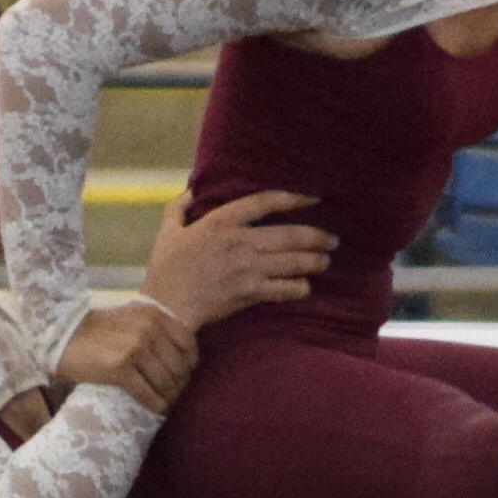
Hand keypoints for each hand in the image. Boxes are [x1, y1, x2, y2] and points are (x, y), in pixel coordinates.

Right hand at [51, 300, 197, 408]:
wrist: (61, 335)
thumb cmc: (96, 330)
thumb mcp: (131, 316)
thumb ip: (155, 327)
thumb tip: (181, 355)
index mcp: (153, 314)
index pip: (188, 342)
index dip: (189, 363)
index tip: (183, 374)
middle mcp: (148, 328)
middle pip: (179, 366)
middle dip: (179, 384)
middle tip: (172, 393)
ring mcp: (135, 348)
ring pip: (166, 382)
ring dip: (168, 397)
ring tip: (164, 402)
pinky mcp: (120, 368)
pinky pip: (148, 394)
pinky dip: (155, 404)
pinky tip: (155, 408)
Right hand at [140, 185, 327, 337]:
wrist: (166, 307)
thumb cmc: (164, 269)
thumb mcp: (167, 231)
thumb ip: (179, 207)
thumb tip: (190, 191)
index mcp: (220, 222)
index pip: (265, 202)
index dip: (293, 198)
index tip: (312, 198)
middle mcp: (239, 242)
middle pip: (289, 234)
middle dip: (316, 236)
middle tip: (332, 239)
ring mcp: (247, 268)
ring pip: (292, 261)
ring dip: (314, 261)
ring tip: (326, 260)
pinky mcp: (250, 292)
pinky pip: (284, 288)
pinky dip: (298, 288)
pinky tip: (306, 287)